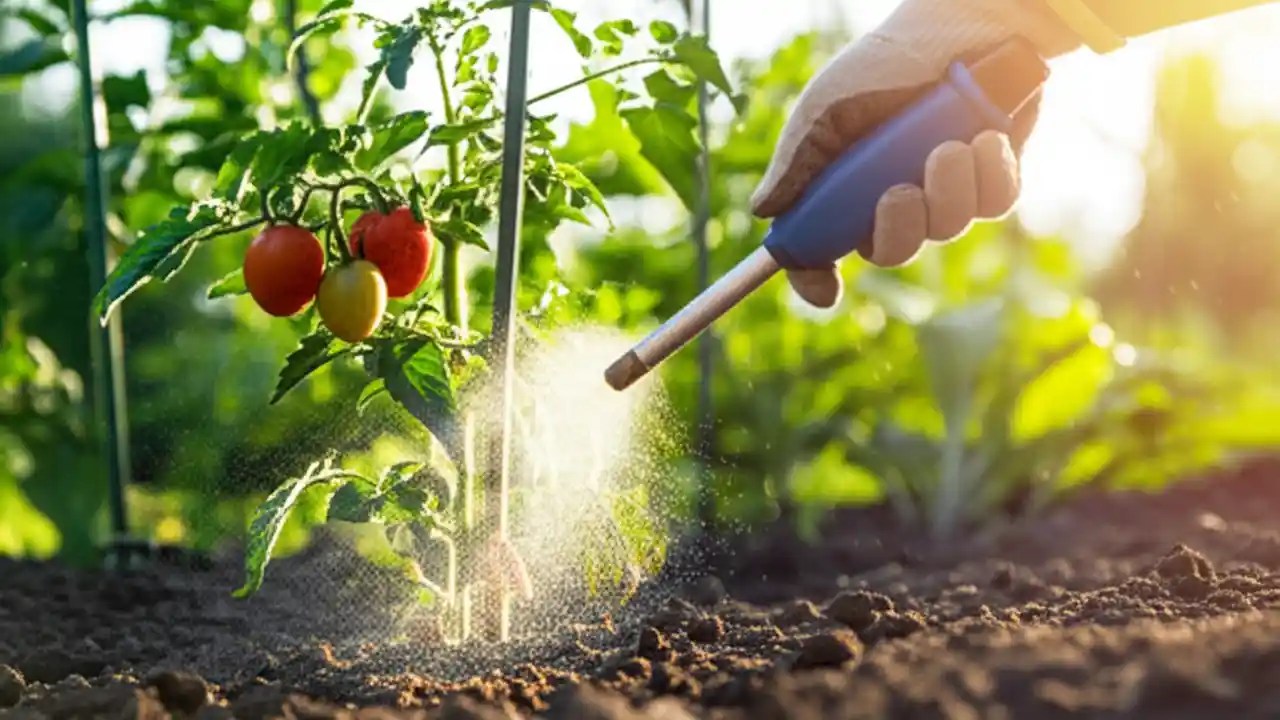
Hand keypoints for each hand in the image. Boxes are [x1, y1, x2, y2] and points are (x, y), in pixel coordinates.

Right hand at [752, 0, 1082, 307]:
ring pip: (946, 228)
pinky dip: (989, 175)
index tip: (827, 289)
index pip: (823, 249)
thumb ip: (796, 161)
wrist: (960, 25)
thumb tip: (764, 209)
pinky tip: (983, 139)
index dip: (817, 277)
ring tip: (949, 146)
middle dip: (897, 229)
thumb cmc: (884, 63)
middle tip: (900, 191)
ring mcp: (945, 190)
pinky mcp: (994, 175)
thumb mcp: (824, 108)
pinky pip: (994, 204)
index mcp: (847, 189)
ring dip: (947, 192)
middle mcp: (894, 197)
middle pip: (891, 251)